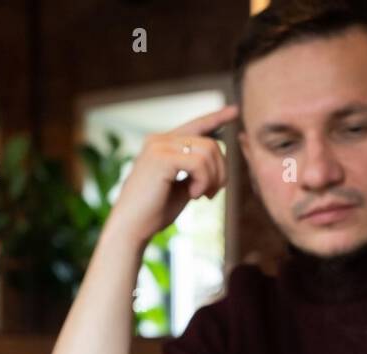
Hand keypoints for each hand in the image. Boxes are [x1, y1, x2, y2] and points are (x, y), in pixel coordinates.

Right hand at [103, 104, 239, 247]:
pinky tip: (194, 195)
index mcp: (162, 144)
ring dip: (213, 178)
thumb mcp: (182, 187)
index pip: (195, 125)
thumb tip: (218, 158)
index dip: (216, 118)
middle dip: (221, 170)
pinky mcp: (161, 157)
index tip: (234, 111)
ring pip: (208, 151)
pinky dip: (205, 181)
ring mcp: (159, 146)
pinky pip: (200, 163)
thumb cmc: (154, 212)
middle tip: (213, 194)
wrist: (132, 227)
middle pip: (210, 143)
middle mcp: (159, 139)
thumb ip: (196, 171)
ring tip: (202, 196)